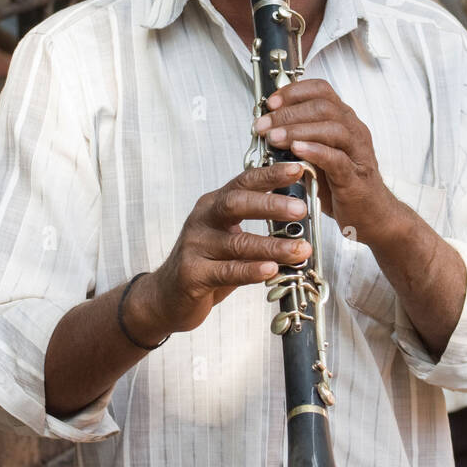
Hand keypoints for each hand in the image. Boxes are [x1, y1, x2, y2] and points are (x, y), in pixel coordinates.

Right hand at [141, 162, 312, 333]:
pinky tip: (272, 269)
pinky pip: (227, 271)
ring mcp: (195, 246)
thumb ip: (256, 227)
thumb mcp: (230, 238)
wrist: (166, 297)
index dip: (270, 175)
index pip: (244, 182)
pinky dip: (252, 270)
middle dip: (270, 205)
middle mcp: (202, 220)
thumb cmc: (207, 264)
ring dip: (272, 245)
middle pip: (236, 204)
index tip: (297, 169)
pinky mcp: (192, 274)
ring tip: (300, 249)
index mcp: (214, 205)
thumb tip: (300, 220)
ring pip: (237, 242)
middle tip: (300, 209)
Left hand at [252, 79, 399, 248]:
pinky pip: (338, 159)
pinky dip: (316, 151)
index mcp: (344, 121)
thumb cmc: (343, 185)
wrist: (373, 216)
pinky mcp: (356, 177)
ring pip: (332, 128)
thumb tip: (267, 129)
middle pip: (323, 106)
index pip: (321, 91)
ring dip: (298, 130)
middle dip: (288, 112)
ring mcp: (357, 153)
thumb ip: (299, 141)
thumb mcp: (317, 157)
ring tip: (274, 138)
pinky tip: (297, 151)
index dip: (294, 91)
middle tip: (263, 124)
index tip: (271, 102)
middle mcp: (353, 132)